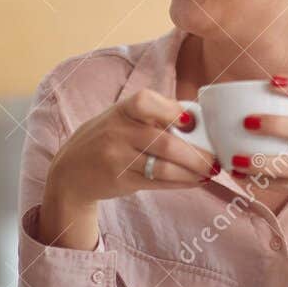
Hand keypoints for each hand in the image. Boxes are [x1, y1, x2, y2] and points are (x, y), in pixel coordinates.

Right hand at [38, 89, 215, 249]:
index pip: (145, 102)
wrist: (71, 171)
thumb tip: (199, 121)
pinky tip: (195, 181)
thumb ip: (152, 116)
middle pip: (164, 143)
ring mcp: (118, 159)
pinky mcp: (121, 181)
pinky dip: (181, 183)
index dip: (170, 110)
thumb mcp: (120, 118)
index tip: (190, 121)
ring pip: (164, 167)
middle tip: (216, 159)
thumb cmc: (106, 139)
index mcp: (121, 111)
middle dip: (196, 154)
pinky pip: (158, 184)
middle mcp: (117, 133)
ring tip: (210, 172)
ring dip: (193, 172)